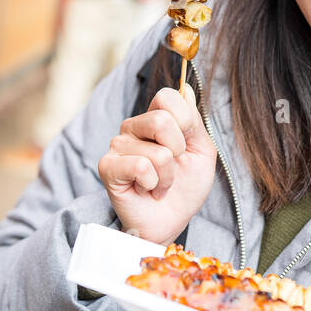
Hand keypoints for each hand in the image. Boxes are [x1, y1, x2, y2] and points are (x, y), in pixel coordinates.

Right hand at [98, 83, 216, 246]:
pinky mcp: (108, 166)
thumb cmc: (185, 187)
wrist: (171, 221)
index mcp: (155, 118)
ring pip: (157, 152)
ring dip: (167, 176)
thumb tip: (184, 88)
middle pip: (162, 119)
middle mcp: (133, 127)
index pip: (168, 96)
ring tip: (159, 183)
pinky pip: (141, 167)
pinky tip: (146, 189)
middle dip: (178, 151)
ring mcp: (118, 145)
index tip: (186, 144)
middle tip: (172, 166)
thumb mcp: (202, 151)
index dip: (186, 121)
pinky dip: (153, 184)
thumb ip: (194, 120)